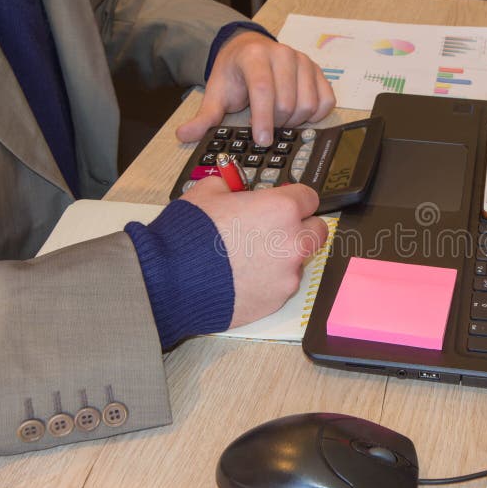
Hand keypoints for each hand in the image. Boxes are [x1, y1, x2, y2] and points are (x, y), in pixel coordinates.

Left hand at [177, 31, 335, 145]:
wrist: (249, 49)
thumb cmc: (235, 73)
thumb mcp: (216, 92)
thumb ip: (204, 116)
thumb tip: (184, 135)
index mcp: (254, 56)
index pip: (263, 89)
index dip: (263, 118)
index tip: (262, 139)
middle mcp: (282, 54)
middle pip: (287, 102)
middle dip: (276, 123)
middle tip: (264, 125)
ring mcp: (303, 61)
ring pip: (307, 104)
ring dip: (294, 121)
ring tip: (279, 119)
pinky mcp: (318, 71)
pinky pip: (326, 101)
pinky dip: (314, 115)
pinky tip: (298, 116)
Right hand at [181, 178, 328, 327]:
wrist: (170, 279)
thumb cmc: (188, 235)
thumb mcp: (207, 193)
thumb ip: (231, 186)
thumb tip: (234, 187)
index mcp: (281, 209)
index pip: (309, 197)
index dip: (294, 199)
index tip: (285, 203)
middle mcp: (293, 242)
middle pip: (317, 230)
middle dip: (300, 227)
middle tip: (274, 230)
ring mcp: (287, 274)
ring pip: (299, 261)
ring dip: (284, 257)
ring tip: (249, 258)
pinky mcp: (277, 301)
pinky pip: (282, 286)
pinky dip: (269, 282)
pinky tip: (242, 278)